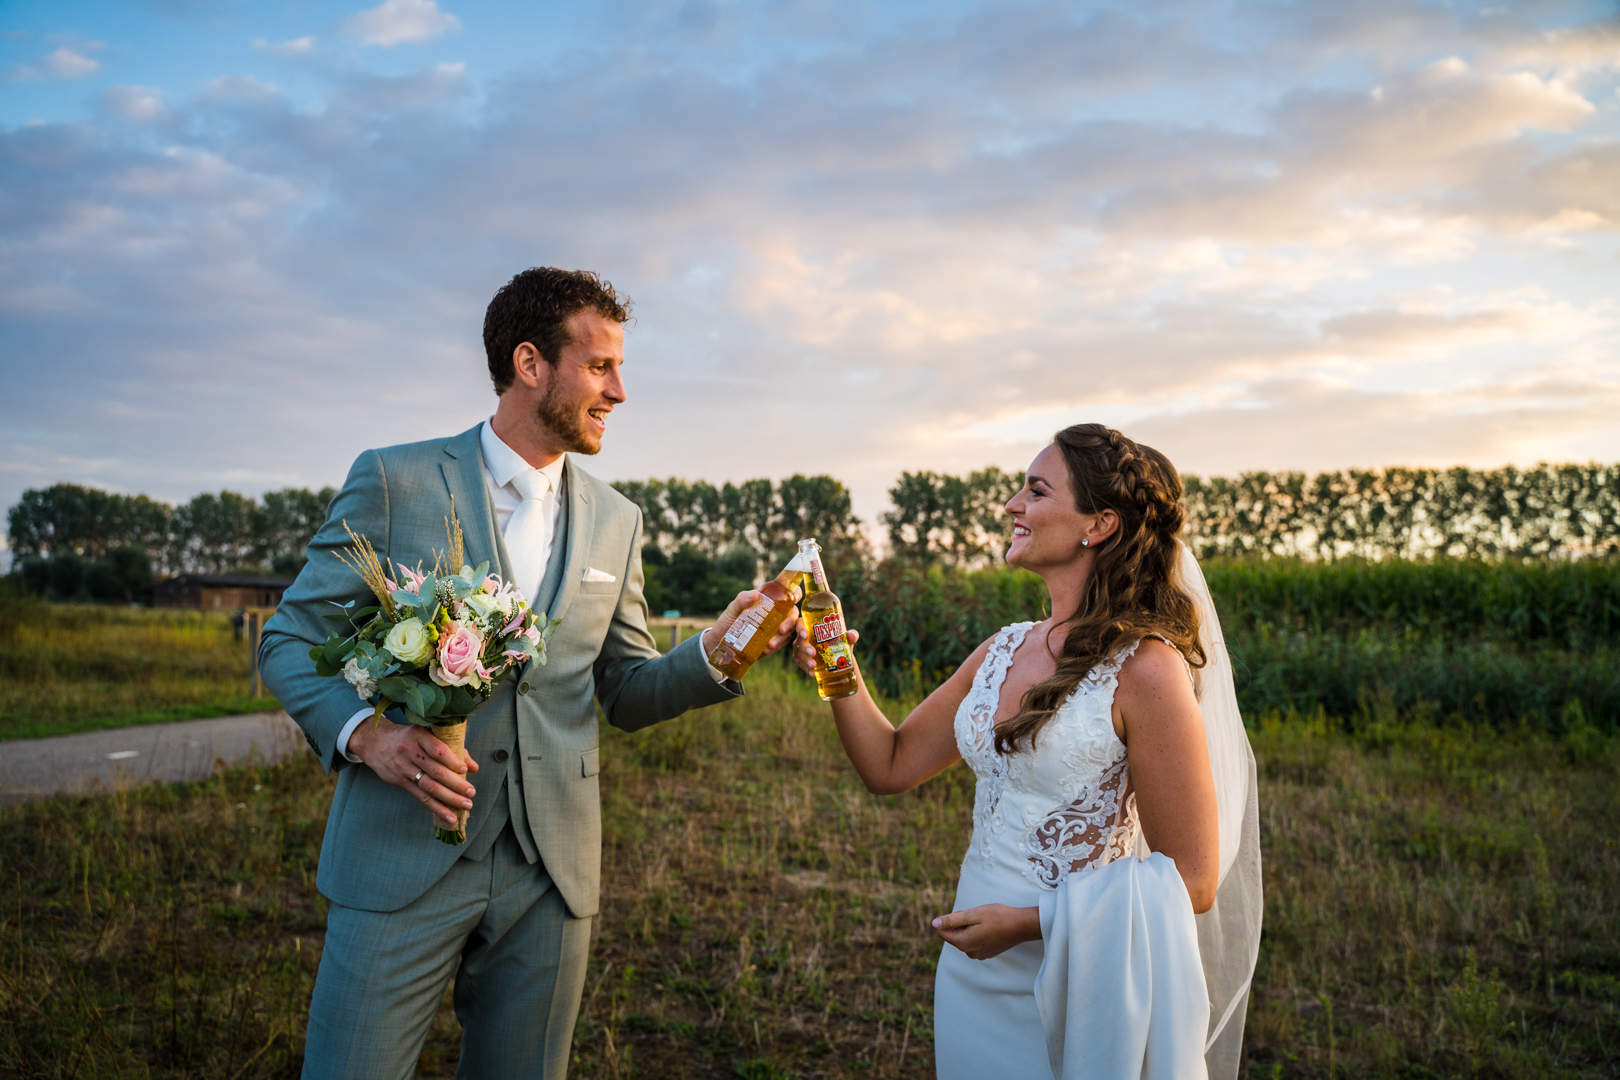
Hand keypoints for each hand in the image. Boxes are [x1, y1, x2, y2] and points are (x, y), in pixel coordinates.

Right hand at [348, 719, 479, 828]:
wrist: (374, 742)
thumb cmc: (408, 737)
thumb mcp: (426, 734)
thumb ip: (450, 747)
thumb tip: (473, 766)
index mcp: (418, 735)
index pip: (437, 750)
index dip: (452, 761)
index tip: (465, 770)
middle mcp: (410, 752)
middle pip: (435, 771)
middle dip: (456, 784)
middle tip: (471, 792)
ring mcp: (404, 768)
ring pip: (429, 787)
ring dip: (450, 798)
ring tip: (466, 804)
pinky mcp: (400, 782)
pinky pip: (421, 797)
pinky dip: (437, 808)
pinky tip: (449, 816)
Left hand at [700, 589, 800, 659]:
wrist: (719, 643)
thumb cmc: (727, 622)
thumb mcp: (732, 609)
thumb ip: (742, 600)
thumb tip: (755, 594)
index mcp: (768, 600)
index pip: (787, 593)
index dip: (795, 593)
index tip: (794, 598)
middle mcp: (775, 613)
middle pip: (793, 614)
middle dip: (790, 622)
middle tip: (781, 630)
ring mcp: (775, 628)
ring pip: (789, 630)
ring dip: (783, 637)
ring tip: (770, 644)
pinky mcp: (773, 642)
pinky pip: (782, 643)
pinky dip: (777, 646)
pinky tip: (767, 649)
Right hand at [792, 622, 859, 675]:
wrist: (839, 657)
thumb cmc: (840, 642)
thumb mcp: (846, 639)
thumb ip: (851, 635)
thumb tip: (852, 635)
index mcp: (810, 626)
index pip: (800, 623)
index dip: (800, 628)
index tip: (806, 635)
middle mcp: (803, 637)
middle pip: (799, 640)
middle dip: (805, 647)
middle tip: (813, 653)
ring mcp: (800, 648)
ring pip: (798, 653)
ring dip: (805, 660)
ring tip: (814, 666)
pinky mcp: (801, 659)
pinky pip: (800, 663)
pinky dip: (806, 668)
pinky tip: (813, 673)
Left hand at [932, 904, 1040, 959]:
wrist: (1021, 926)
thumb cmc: (997, 917)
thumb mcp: (972, 914)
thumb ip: (952, 920)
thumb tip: (934, 924)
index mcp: (963, 943)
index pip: (944, 932)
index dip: (951, 920)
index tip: (965, 914)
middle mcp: (969, 952)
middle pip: (955, 935)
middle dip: (961, 924)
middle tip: (976, 915)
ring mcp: (979, 954)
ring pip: (965, 938)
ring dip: (970, 928)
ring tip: (985, 922)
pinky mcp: (987, 953)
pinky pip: (975, 942)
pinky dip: (978, 933)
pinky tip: (990, 927)